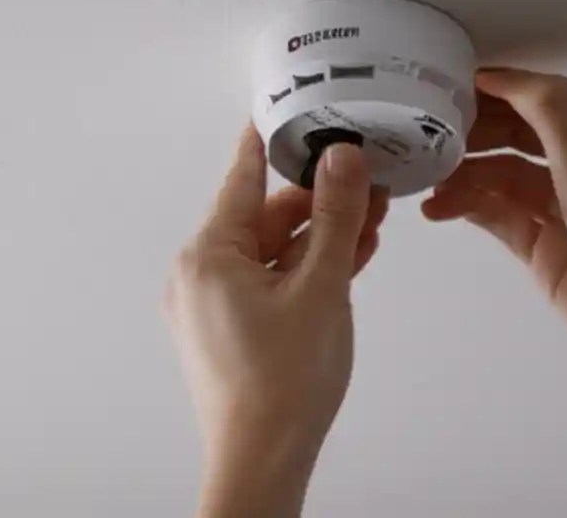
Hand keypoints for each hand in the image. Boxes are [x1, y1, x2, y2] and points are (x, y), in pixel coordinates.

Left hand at [165, 128, 387, 517]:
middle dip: (317, 200)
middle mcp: (198, 274)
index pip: (241, 176)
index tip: (282, 106)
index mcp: (207, 255)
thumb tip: (342, 160)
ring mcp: (212, 304)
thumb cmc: (283, 385)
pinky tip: (346, 259)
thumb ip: (334, 217)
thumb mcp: (321, 286)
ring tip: (368, 220)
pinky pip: (268, 281)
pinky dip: (303, 270)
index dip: (269, 140)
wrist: (264, 460)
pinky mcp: (228, 329)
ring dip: (318, 237)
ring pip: (271, 251)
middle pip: (263, 216)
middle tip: (364, 180)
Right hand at [422, 69, 566, 375]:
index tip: (441, 86)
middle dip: (469, 131)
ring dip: (462, 172)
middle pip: (512, 130)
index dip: (491, 89)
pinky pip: (495, 211)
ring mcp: (560, 200)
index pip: (537, 94)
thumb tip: (508, 75)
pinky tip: (437, 207)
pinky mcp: (542, 239)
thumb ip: (552, 121)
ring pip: (498, 172)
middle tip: (421, 133)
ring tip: (424, 176)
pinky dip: (465, 206)